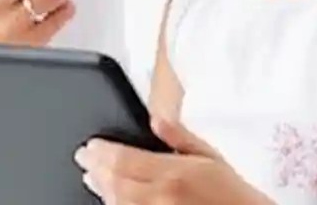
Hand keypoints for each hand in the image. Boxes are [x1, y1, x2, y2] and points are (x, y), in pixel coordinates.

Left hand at [75, 117, 269, 203]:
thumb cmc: (233, 194)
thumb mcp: (212, 156)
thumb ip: (180, 136)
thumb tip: (156, 119)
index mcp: (175, 172)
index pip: (124, 159)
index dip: (101, 152)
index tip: (89, 146)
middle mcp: (162, 196)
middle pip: (115, 181)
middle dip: (95, 168)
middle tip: (83, 159)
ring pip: (116, 203)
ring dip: (101, 189)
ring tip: (92, 177)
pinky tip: (110, 199)